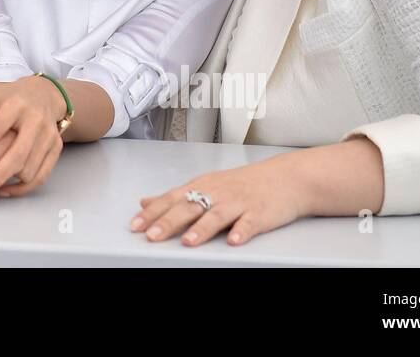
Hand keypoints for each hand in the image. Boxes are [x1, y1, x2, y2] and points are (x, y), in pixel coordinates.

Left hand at [0, 77, 64, 198]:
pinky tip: (7, 190)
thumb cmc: (9, 99)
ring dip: (10, 182)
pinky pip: (42, 174)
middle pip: (17, 153)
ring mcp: (48, 134)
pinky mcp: (56, 147)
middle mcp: (33, 119)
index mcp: (13, 105)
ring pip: (30, 167)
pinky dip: (25, 187)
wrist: (44, 94)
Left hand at [131, 155, 309, 246]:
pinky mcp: (259, 213)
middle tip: (152, 236)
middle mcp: (217, 193)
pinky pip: (250, 223)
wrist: (284, 178)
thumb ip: (175, 196)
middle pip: (189, 207)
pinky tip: (233, 241)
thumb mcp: (205, 185)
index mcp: (201, 186)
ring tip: (188, 242)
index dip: (152, 213)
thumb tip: (145, 201)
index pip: (171, 199)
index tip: (135, 225)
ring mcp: (238, 202)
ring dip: (202, 229)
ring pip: (217, 215)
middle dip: (169, 222)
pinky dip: (242, 231)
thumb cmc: (243, 184)